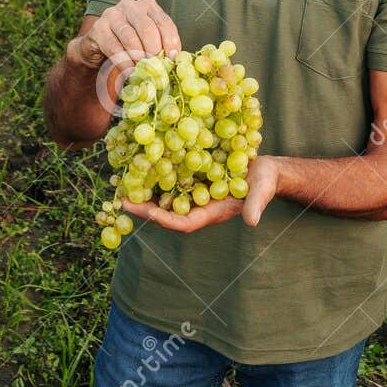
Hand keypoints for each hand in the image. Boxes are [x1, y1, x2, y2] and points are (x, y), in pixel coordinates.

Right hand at [71, 0, 180, 92]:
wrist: (98, 47)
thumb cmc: (129, 45)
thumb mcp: (148, 42)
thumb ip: (161, 46)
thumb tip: (175, 59)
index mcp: (147, 6)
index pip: (164, 22)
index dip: (170, 42)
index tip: (172, 59)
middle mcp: (130, 6)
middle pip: (147, 29)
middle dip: (154, 52)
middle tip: (156, 69)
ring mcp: (112, 15)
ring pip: (130, 39)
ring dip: (138, 60)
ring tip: (143, 73)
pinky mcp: (98, 28)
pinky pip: (114, 48)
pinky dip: (124, 64)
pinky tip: (129, 73)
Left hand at [122, 156, 281, 231]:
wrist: (267, 169)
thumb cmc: (266, 181)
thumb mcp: (262, 190)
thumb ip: (256, 204)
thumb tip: (252, 222)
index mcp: (212, 212)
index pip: (183, 223)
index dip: (163, 219)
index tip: (144, 212)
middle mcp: (198, 205)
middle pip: (166, 212)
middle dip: (144, 208)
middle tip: (120, 198)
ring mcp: (195, 191)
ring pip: (165, 197)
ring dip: (145, 191)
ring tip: (123, 182)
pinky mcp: (194, 176)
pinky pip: (171, 180)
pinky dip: (156, 174)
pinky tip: (142, 163)